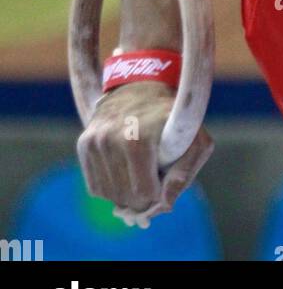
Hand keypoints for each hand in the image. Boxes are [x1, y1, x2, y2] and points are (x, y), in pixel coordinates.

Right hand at [77, 80, 213, 226]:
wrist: (143, 84)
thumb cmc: (173, 115)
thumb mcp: (194, 136)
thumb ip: (186, 171)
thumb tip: (164, 204)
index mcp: (137, 138)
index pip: (144, 193)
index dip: (158, 193)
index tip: (165, 179)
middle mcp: (110, 139)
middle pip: (125, 197)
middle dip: (142, 196)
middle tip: (153, 179)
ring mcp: (93, 141)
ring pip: (108, 195)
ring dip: (125, 193)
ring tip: (139, 173)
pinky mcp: (84, 143)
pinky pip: (95, 187)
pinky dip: (110, 186)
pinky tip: (124, 170)